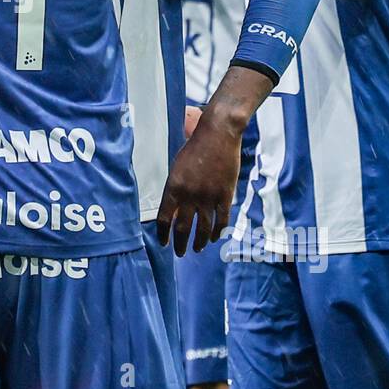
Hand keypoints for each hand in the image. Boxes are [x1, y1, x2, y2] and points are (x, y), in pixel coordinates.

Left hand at [156, 108, 241, 255]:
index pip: (165, 219)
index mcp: (174, 188)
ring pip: (202, 229)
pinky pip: (221, 221)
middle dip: (180, 244)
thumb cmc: (195, 148)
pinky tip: (213, 238)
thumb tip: (174, 211)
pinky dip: (216, 233)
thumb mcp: (177, 168)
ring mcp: (208, 197)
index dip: (164, 234)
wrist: (218, 135)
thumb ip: (175, 190)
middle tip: (179, 253)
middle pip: (183, 228)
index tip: (164, 243)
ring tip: (196, 249)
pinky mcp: (225, 196)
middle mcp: (189, 196)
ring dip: (198, 242)